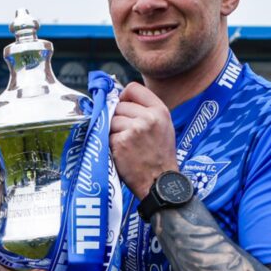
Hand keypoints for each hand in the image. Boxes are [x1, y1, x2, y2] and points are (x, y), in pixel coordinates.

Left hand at [109, 82, 179, 198]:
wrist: (160, 182)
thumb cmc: (160, 156)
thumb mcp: (163, 126)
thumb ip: (146, 110)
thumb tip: (119, 98)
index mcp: (160, 110)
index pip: (133, 88)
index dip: (123, 97)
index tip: (122, 106)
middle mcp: (148, 117)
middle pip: (119, 105)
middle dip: (117, 118)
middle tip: (126, 133)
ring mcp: (134, 129)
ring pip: (110, 120)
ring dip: (113, 131)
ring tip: (125, 144)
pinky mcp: (121, 142)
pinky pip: (106, 135)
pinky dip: (110, 143)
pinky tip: (121, 153)